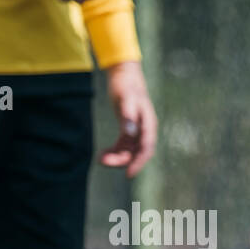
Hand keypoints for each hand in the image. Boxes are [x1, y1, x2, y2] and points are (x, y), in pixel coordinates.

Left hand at [101, 61, 156, 177]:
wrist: (124, 75)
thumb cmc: (126, 86)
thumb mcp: (126, 99)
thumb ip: (129, 116)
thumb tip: (130, 133)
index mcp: (148, 124)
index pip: (146, 148)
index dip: (138, 162)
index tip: (128, 173)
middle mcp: (144, 130)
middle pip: (136, 152)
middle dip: (122, 160)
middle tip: (103, 162)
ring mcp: (137, 130)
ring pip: (129, 151)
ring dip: (116, 157)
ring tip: (100, 159)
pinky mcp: (128, 129)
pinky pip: (123, 145)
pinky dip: (114, 151)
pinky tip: (103, 154)